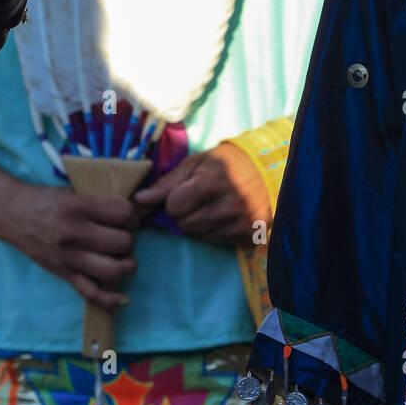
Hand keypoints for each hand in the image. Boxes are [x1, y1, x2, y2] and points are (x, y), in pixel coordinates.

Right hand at [0, 162, 138, 312]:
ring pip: (114, 270)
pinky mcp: (64, 275)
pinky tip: (124, 299)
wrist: (15, 216)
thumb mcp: (77, 191)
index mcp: (79, 206)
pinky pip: (91, 293)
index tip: (128, 216)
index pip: (124, 213)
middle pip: (124, 242)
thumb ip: (106, 199)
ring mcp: (69, 257)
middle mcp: (74, 233)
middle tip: (124, 234)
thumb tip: (144, 206)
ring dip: (127, 265)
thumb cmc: (50, 200)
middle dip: (130, 238)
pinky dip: (111, 300)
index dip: (133, 214)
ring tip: (125, 259)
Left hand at [133, 144, 271, 245]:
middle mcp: (228, 206)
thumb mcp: (195, 163)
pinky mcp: (250, 236)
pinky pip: (217, 241)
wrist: (268, 168)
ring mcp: (241, 223)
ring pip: (200, 235)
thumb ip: (166, 184)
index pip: (173, 207)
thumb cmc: (226, 163)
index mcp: (211, 184)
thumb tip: (138, 201)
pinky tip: (227, 216)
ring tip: (215, 206)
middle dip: (187, 213)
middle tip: (202, 199)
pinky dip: (217, 231)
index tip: (187, 190)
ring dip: (201, 223)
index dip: (176, 199)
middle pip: (184, 225)